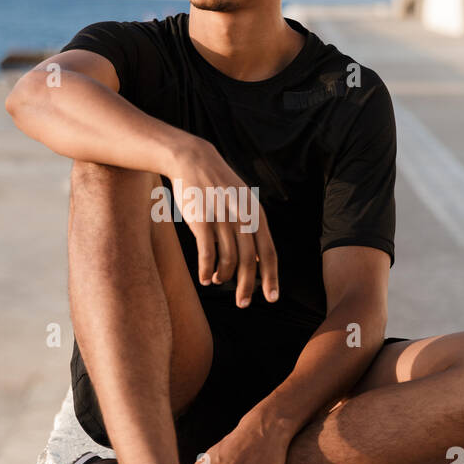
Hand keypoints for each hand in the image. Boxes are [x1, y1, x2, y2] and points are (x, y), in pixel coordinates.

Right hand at [167, 136, 278, 307]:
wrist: (192, 160)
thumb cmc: (217, 186)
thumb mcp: (241, 201)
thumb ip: (251, 228)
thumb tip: (257, 261)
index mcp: (256, 213)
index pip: (268, 252)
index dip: (271, 277)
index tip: (272, 298)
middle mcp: (242, 217)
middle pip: (249, 261)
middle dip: (247, 287)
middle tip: (243, 304)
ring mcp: (222, 218)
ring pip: (228, 260)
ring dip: (223, 277)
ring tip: (217, 282)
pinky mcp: (201, 220)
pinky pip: (207, 253)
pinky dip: (206, 270)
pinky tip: (204, 278)